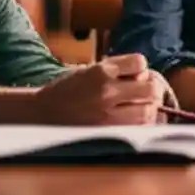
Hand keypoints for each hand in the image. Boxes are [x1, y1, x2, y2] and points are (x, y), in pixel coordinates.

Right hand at [35, 54, 162, 124]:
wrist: (42, 114)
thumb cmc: (67, 91)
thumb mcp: (88, 70)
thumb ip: (116, 71)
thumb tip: (146, 75)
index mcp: (100, 71)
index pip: (139, 62)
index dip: (139, 67)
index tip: (133, 74)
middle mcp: (106, 91)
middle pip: (150, 88)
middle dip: (151, 89)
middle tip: (143, 93)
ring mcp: (108, 115)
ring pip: (148, 111)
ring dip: (149, 108)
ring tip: (138, 108)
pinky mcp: (107, 133)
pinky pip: (138, 129)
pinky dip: (142, 125)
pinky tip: (134, 121)